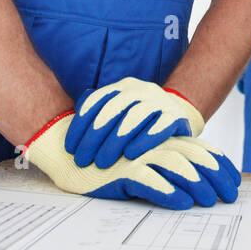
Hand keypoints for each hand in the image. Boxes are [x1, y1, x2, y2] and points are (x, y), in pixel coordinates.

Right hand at [26, 112, 239, 208]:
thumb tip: (198, 185)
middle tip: (230, 197)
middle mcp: (153, 145)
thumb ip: (165, 163)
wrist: (67, 150)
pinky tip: (182, 202)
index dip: (220, 166)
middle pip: (194, 157)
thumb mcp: (141, 159)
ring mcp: (137, 157)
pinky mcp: (121, 171)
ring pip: (176, 166)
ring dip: (196, 184)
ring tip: (210, 201)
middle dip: (215, 178)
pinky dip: (168, 192)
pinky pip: (149, 180)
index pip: (199, 150)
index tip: (234, 183)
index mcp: (162, 141)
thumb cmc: (108, 159)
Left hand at [64, 78, 203, 166]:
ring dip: (116, 140)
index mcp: (123, 87)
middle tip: (83, 160)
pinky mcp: (176, 116)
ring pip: (135, 116)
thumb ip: (100, 112)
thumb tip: (73, 121)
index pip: (96, 102)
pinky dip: (145, 140)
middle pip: (113, 110)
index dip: (80, 125)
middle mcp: (141, 90)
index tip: (70, 148)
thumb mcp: (121, 110)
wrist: (181, 113)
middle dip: (94, 137)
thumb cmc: (142, 119)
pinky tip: (131, 154)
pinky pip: (160, 126)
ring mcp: (160, 101)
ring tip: (102, 162)